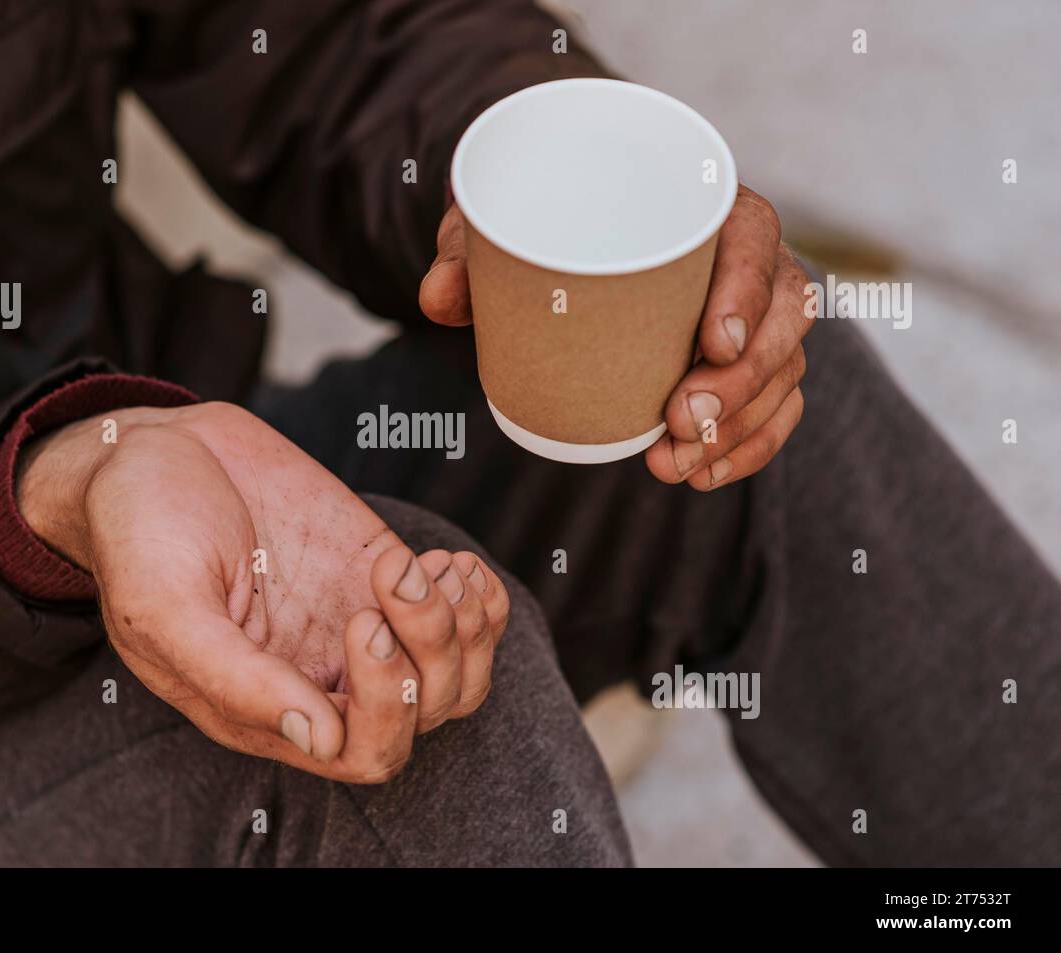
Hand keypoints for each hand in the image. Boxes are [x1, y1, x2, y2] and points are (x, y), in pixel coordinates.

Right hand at [15, 401, 509, 782]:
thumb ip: (236, 680)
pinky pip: (460, 616)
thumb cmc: (140, 531)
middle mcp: (321, 677)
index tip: (363, 620)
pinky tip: (448, 565)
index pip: (363, 752)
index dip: (388, 704)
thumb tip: (319, 740)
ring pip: (454, 674)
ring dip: (465, 627)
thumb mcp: (166, 607)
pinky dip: (477, 599)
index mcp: (266, 708)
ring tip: (431, 569)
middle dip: (433, 656)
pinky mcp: (380, 574)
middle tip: (397, 582)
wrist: (155, 450)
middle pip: (424, 714)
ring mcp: (358, 625)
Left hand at [419, 185, 813, 487]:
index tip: (711, 341)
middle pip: (784, 316)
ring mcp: (755, 316)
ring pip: (783, 371)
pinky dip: (746, 448)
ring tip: (674, 463)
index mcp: (703, 207)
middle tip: (681, 420)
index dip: (747, 290)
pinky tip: (703, 476)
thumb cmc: (545, 225)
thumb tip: (437, 298)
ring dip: (739, 427)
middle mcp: (746, 259)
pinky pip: (772, 409)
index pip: (754, 236)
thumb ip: (470, 253)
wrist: (564, 246)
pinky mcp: (747, 364)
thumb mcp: (502, 227)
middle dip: (743, 379)